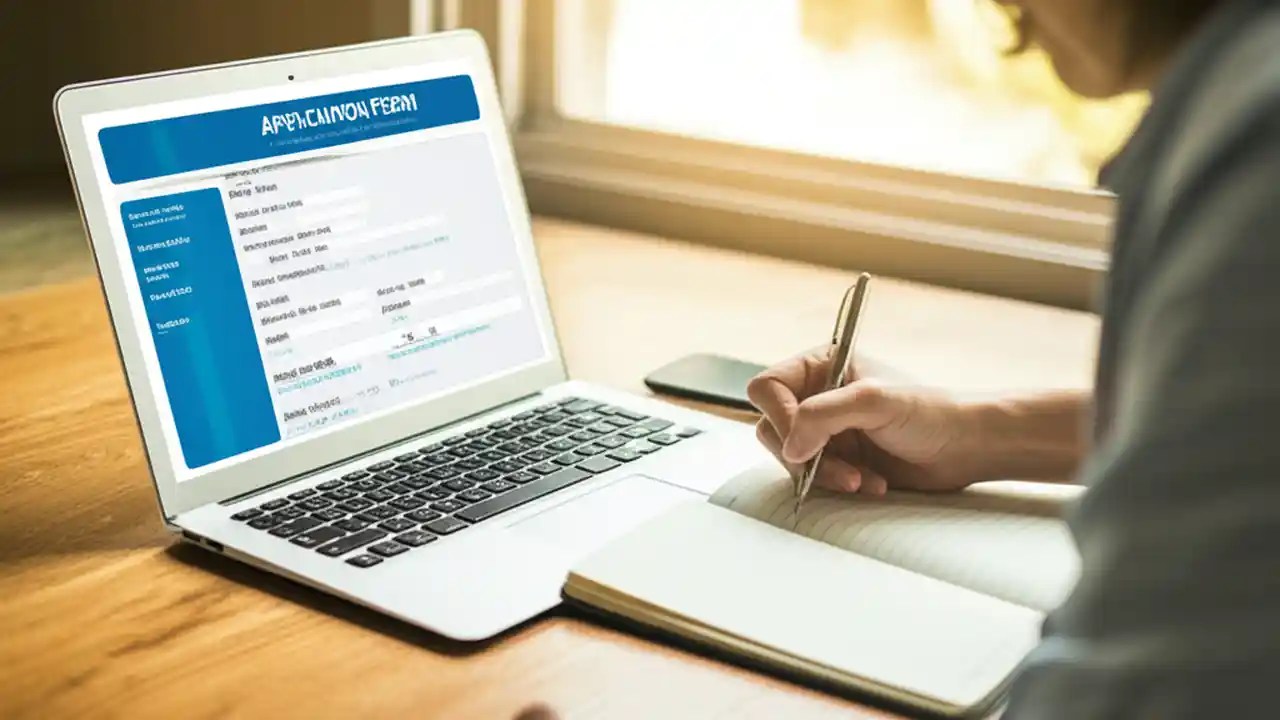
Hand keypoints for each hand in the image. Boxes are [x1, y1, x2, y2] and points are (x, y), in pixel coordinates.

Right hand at [747, 349, 985, 494]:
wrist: (963, 447)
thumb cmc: (929, 411)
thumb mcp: (874, 402)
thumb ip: (823, 415)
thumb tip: (790, 447)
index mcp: (821, 365)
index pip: (769, 387)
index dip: (779, 416)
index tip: (803, 442)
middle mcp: (817, 395)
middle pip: (772, 427)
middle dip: (806, 455)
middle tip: (841, 469)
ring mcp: (824, 430)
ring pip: (790, 458)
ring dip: (824, 475)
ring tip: (863, 479)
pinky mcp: (835, 459)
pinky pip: (812, 479)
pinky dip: (837, 486)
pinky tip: (871, 483)